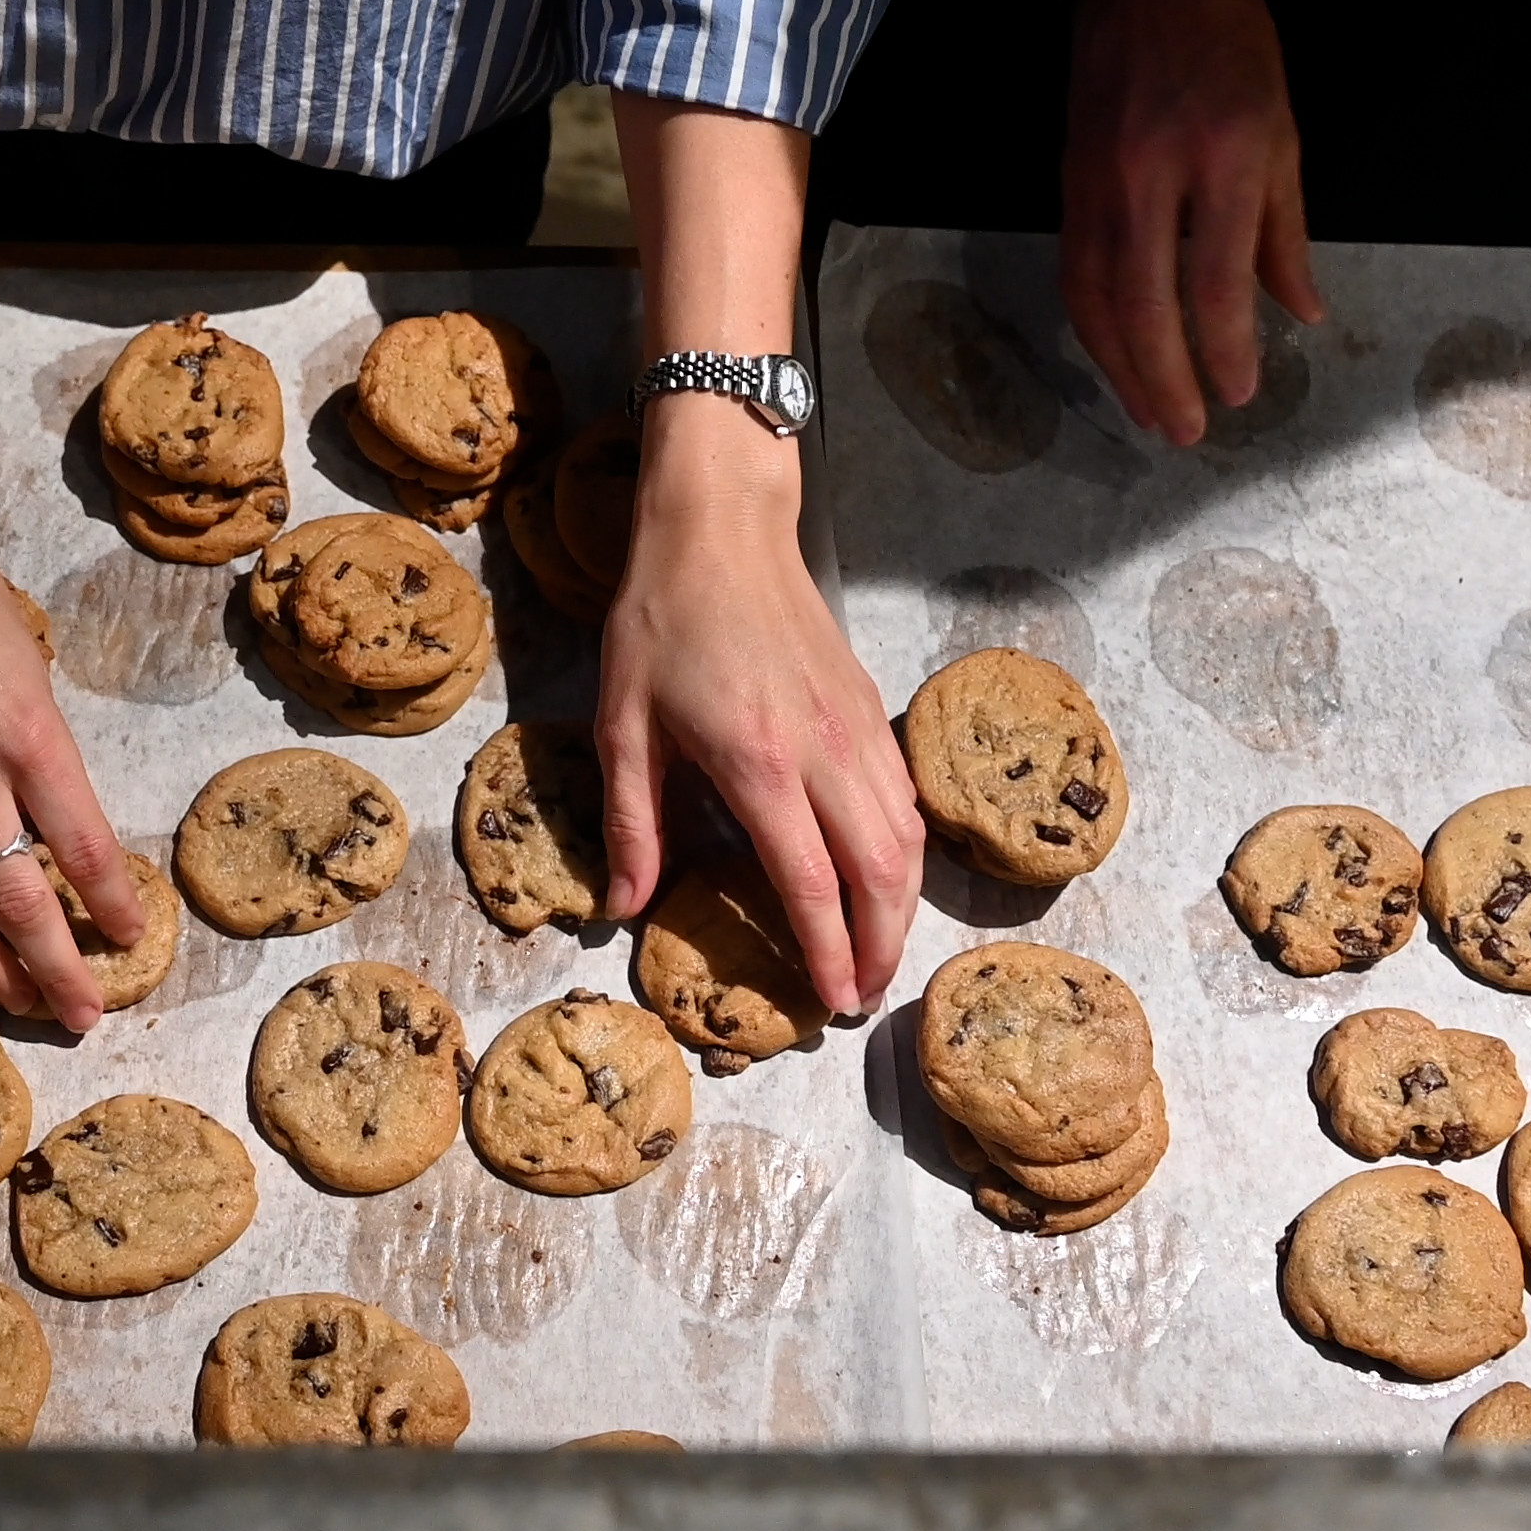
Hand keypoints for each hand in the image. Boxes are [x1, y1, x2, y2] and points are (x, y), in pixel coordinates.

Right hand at [0, 513, 135, 1030]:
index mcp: (26, 733)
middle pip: (15, 899)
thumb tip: (55, 826)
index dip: (108, 905)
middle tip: (83, 1015)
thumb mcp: (28, 667)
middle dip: (54, 967)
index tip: (131, 937)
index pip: (81, 846)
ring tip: (20, 1005)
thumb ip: (42, 752)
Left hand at [595, 399, 921, 1016]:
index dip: (827, 951)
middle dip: (881, 947)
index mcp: (758, 763)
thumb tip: (623, 906)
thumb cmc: (661, 620)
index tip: (832, 1002)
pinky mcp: (872, 708)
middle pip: (881, 874)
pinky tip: (886, 878)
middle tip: (863, 997)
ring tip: (879, 953)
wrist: (722, 528)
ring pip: (907, 839)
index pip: (812, 883)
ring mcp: (859, 729)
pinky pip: (905, 798)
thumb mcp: (623, 724)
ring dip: (903, 907)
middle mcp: (824, 753)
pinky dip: (906, 853)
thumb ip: (631, 823)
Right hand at [1058, 0, 1326, 444]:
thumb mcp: (1284, 128)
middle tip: (1188, 432)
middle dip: (1164, 378)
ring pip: (1096, 296)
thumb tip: (1302, 312)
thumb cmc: (1230, 45)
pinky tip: (1111, 356)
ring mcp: (1100, 179)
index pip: (1216, 279)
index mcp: (1223, 156)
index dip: (1225, 348)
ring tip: (1148, 413)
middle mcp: (1152, 174)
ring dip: (1120, 366)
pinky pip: (1074, 270)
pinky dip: (1091, 325)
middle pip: (1144, 303)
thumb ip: (1287, 229)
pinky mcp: (1069, 182)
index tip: (1241, 393)